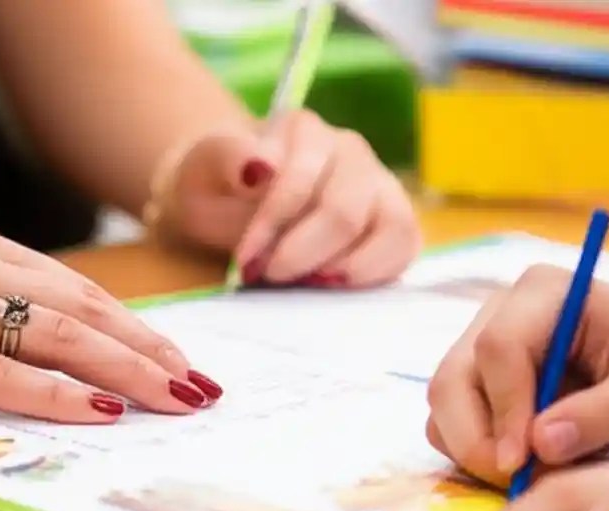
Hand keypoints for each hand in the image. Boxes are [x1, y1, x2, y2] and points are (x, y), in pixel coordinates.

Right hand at [0, 224, 221, 422]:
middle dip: (151, 350)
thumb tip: (41, 332)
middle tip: (200, 383)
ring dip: (128, 370)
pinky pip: (5, 377)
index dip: (135, 325)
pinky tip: (104, 411)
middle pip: (85, 312)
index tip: (178, 355)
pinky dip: (61, 395)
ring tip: (177, 398)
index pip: (77, 288)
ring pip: (59, 340)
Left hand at [161, 110, 420, 288]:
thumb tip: (260, 167)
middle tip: (270, 275)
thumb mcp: (203, 169)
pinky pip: (405, 246)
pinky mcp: (394, 220)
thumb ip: (227, 159)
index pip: (300, 181)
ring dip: (344, 267)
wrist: (230, 200)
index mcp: (303, 130)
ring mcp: (378, 184)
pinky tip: (334, 283)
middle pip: (345, 212)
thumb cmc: (218, 185)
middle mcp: (350, 151)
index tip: (246, 261)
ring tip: (306, 281)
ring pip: (389, 227)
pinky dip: (374, 272)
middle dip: (303, 255)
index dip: (272, 228)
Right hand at [426, 265, 608, 485]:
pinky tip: (523, 464)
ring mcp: (481, 345)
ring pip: (445, 404)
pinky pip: (452, 421)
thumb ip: (603, 414)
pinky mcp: (479, 380)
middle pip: (452, 378)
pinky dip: (476, 450)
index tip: (522, 462)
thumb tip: (539, 445)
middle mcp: (500, 312)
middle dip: (475, 437)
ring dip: (473, 448)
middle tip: (516, 481)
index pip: (497, 347)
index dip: (503, 408)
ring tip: (527, 475)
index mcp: (545, 293)